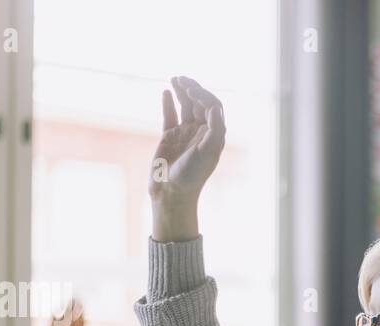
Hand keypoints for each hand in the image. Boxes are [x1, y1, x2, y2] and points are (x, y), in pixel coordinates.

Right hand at [149, 76, 225, 239]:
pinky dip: (168, 103)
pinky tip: (165, 92)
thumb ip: (214, 130)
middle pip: (200, 103)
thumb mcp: (206, 153)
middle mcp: (201, 133)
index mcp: (214, 136)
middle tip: (181, 79)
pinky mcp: (169, 137)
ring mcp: (185, 134)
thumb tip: (215, 108)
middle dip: (193, 88)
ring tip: (174, 78)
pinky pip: (170, 115)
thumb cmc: (191, 176)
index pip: (213, 107)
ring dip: (181, 91)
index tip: (191, 90)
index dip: (204, 95)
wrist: (171, 192)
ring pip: (185, 106)